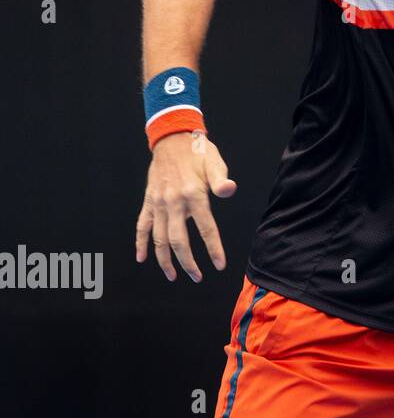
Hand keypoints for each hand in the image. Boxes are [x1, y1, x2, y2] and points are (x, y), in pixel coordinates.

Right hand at [136, 131, 234, 281]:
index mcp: (193, 194)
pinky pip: (142, 226)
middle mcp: (173, 202)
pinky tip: (142, 258)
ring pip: (159, 238)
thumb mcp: (214, 162)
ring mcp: (158, 204)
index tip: (220, 265)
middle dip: (187, 262)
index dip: (213, 248)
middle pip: (178, 240)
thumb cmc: (198, 152)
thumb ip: (221, 179)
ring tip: (173, 275)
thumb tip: (229, 190)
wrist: (171, 140)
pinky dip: (141, 243)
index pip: (206, 228)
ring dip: (164, 259)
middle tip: (197, 277)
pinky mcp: (149, 202)